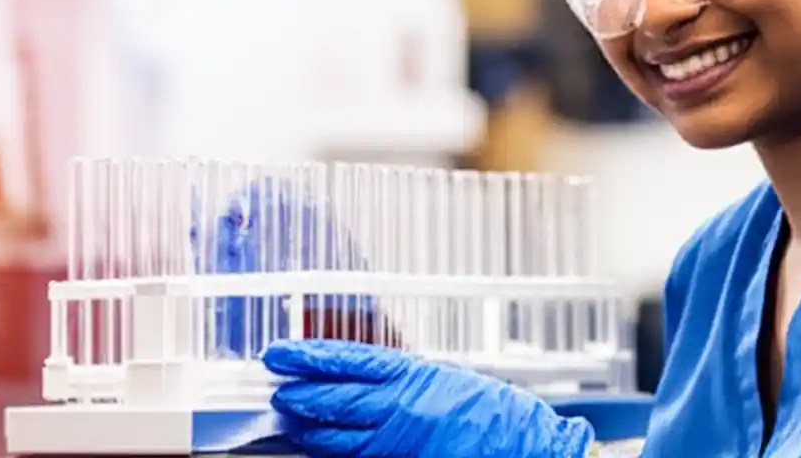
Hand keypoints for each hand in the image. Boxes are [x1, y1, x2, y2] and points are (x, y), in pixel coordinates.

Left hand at [263, 339, 594, 457]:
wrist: (525, 447)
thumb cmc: (491, 415)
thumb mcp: (444, 383)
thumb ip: (402, 383)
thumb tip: (359, 381)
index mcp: (413, 375)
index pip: (349, 361)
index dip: (310, 357)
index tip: (281, 353)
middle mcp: (403, 406)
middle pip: (337, 399)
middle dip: (301, 394)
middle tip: (275, 389)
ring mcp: (401, 440)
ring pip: (341, 437)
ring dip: (310, 429)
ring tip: (288, 422)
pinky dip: (335, 455)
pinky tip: (318, 451)